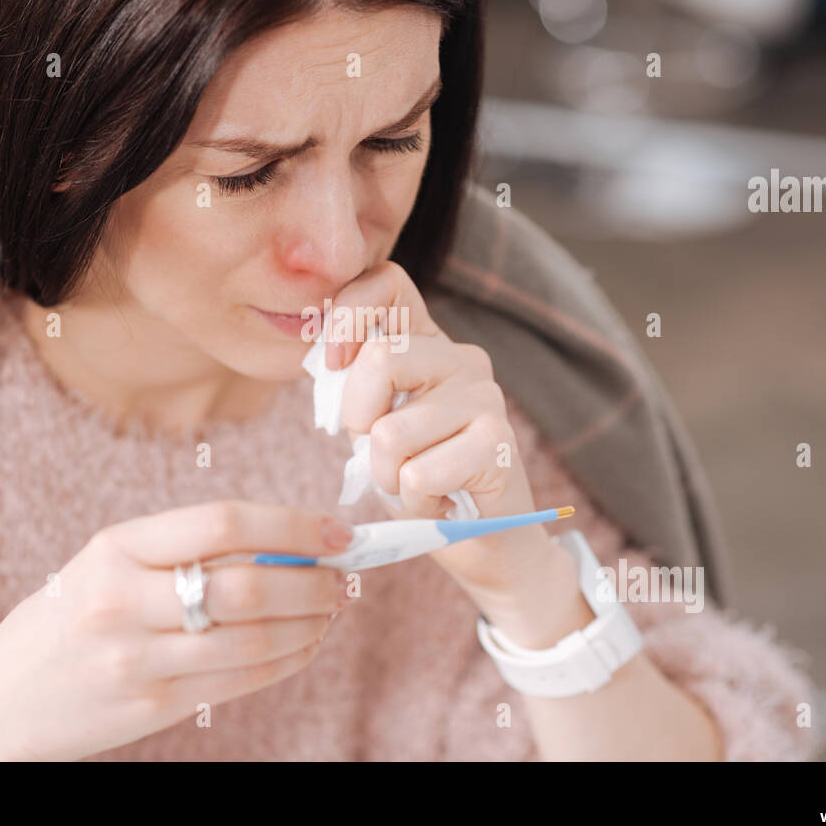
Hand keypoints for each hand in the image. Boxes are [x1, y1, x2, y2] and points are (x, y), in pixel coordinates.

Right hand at [0, 501, 353, 760]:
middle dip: (314, 579)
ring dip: (311, 622)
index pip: (223, 522)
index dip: (292, 524)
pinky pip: (242, 680)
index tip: (335, 529)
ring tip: (331, 610)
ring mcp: (139, 660)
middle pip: (249, 584)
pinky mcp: (154, 706)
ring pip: (255, 638)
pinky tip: (305, 643)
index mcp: (114, 549)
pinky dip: (288, 659)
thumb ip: (182, 550)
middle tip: (344, 575)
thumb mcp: (104, 565)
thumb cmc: (62, 621)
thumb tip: (285, 541)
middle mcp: (124, 601)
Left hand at [325, 262, 556, 609]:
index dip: (346, 315)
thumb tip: (325, 359)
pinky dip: (415, 502)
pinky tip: (440, 502)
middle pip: (380, 358)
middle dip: (358, 420)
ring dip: (387, 477)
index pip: (387, 282)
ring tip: (415, 485)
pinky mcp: (499, 444)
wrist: (484, 543)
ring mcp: (485, 398)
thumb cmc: (421, 479)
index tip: (334, 363)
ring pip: (390, 433)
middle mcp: (462, 358)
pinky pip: (419, 473)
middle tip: (381, 453)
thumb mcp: (373, 426)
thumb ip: (352, 387)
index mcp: (427, 343)